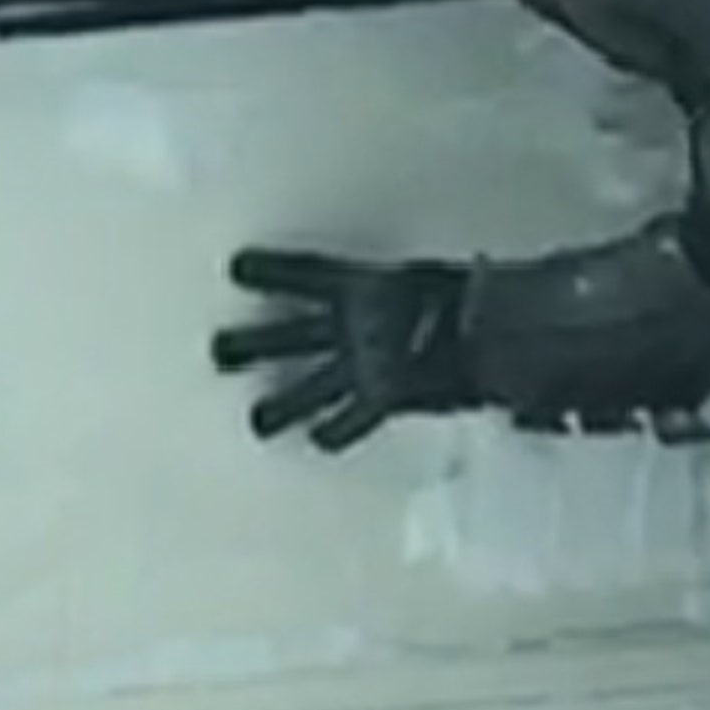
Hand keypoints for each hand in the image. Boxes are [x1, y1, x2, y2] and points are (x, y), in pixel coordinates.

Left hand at [208, 246, 482, 451]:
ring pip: (308, 389)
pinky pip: (349, 423)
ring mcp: (364, 365)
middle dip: (252, 344)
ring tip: (257, 422)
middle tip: (220, 351)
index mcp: (367, 284)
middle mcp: (354, 325)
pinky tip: (319, 442)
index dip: (271, 270)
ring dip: (282, 406)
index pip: (306, 274)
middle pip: (290, 335)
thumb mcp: (440, 277)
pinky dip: (335, 433)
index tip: (236, 267)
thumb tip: (464, 269)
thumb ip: (428, 282)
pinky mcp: (382, 398)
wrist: (490, 331)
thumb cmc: (474, 294)